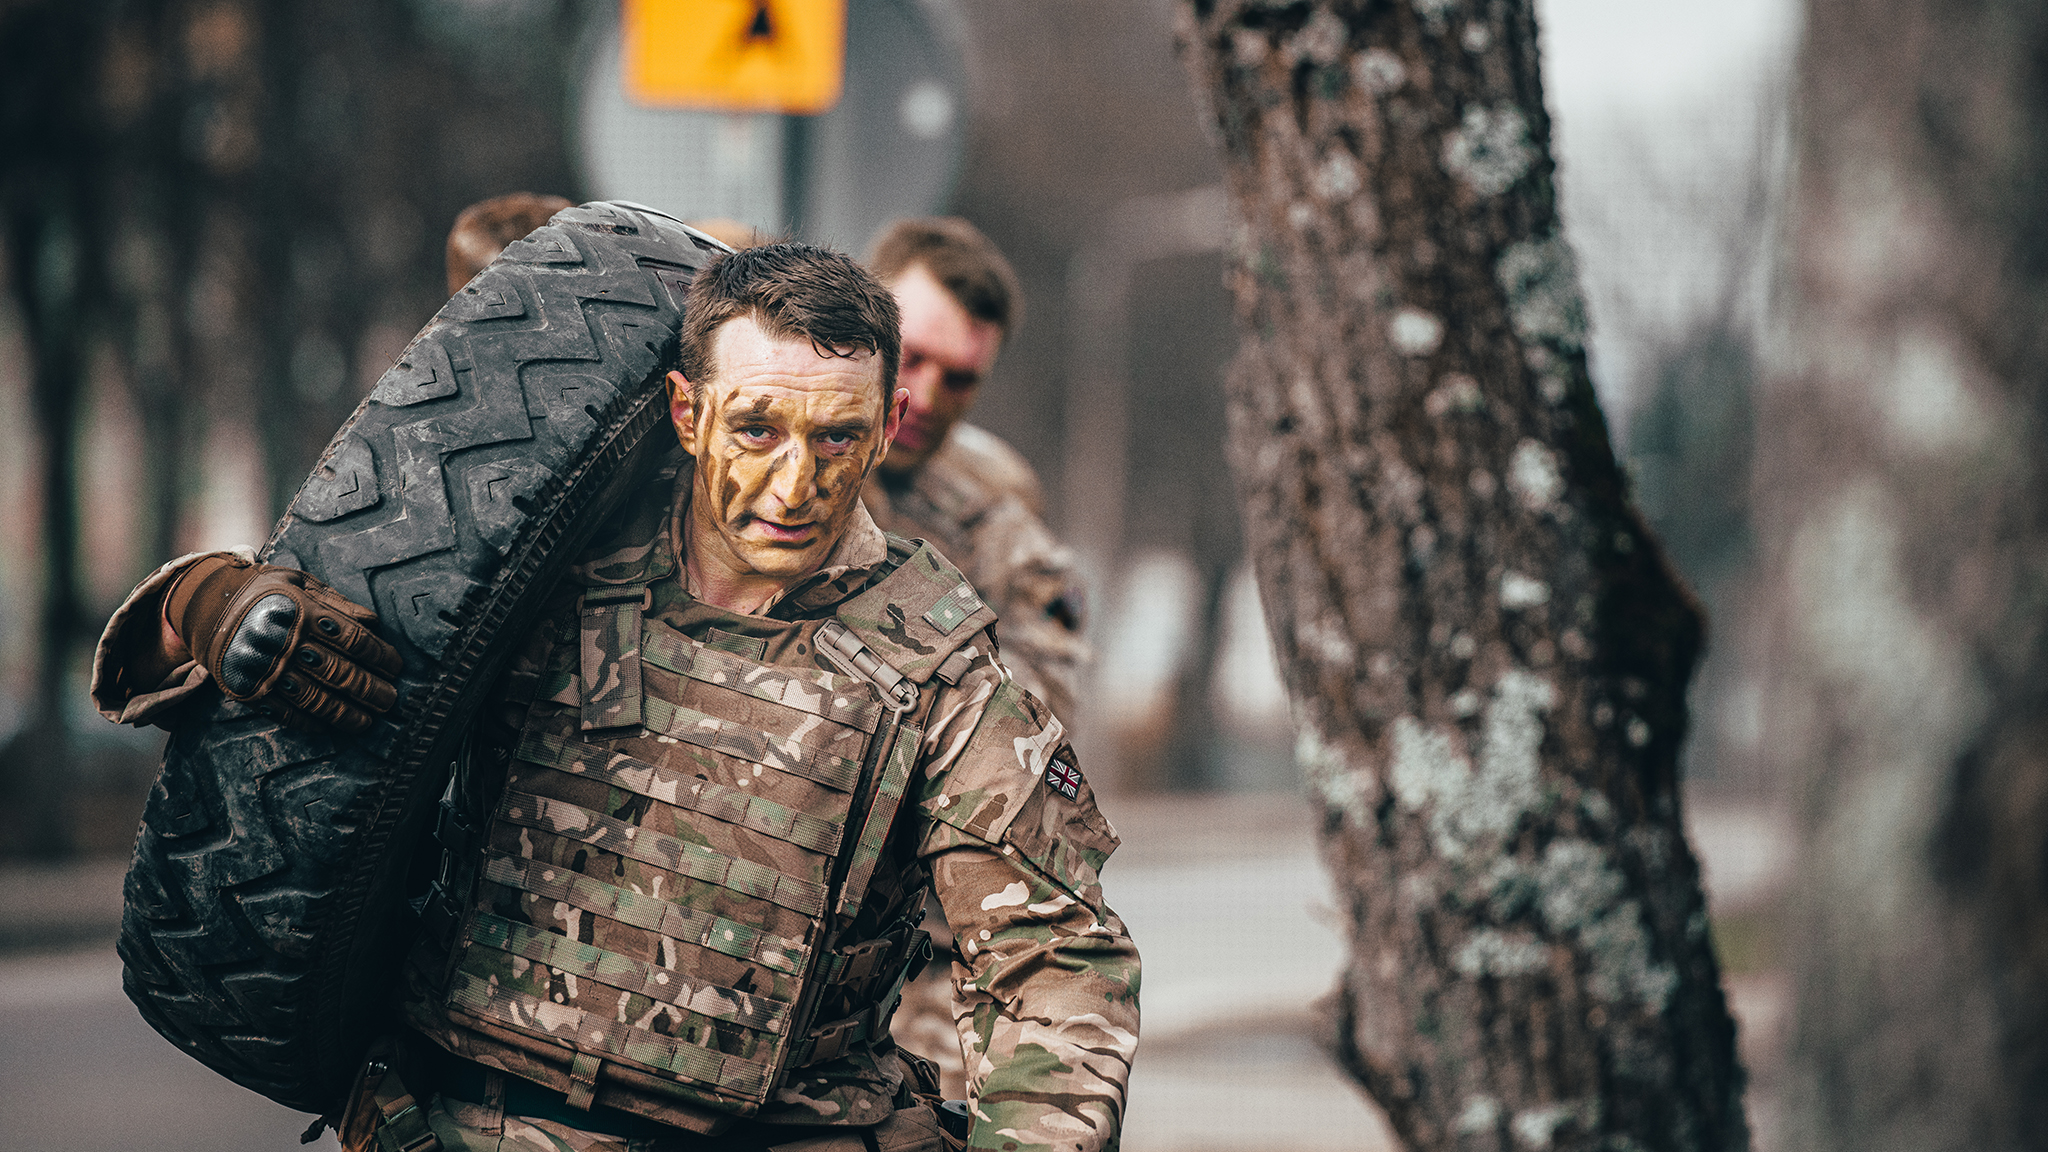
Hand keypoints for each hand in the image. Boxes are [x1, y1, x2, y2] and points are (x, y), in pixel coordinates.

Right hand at [165, 556, 402, 733]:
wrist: (202, 604)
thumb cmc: (262, 590)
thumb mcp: (299, 582)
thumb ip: (337, 602)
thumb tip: (374, 623)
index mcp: (301, 612)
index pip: (353, 639)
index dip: (380, 656)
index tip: (396, 667)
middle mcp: (284, 642)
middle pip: (339, 672)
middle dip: (371, 689)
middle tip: (391, 700)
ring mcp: (265, 668)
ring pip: (316, 698)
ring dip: (347, 714)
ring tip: (368, 721)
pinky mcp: (247, 689)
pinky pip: (284, 712)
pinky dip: (309, 722)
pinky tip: (329, 726)